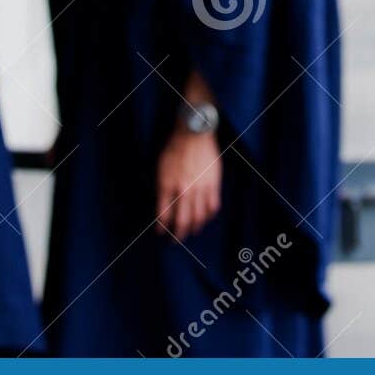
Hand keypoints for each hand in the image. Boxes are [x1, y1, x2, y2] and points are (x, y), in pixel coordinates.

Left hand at [156, 127, 221, 241]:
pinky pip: (212, 206)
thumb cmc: (175, 148)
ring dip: (194, 228)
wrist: (194, 134)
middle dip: (177, 235)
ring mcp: (200, 188)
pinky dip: (209, 215)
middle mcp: (183, 191)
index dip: (162, 228)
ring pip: (198, 217)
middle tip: (175, 240)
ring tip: (191, 231)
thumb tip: (165, 206)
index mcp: (167, 186)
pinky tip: (206, 217)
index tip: (161, 232)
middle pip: (181, 221)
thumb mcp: (161, 168)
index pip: (163, 215)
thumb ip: (163, 188)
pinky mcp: (213, 184)